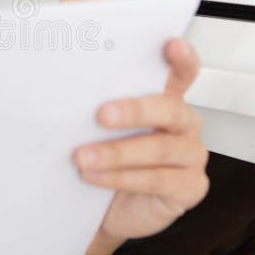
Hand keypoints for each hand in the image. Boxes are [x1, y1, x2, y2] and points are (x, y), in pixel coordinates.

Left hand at [74, 38, 208, 240]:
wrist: (106, 209)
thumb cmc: (105, 158)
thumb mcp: (98, 127)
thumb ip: (96, 103)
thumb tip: (64, 84)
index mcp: (166, 99)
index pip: (182, 72)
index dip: (182, 58)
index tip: (170, 44)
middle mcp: (183, 124)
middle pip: (170, 109)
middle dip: (134, 110)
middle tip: (101, 114)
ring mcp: (190, 156)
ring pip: (162, 148)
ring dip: (118, 152)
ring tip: (83, 156)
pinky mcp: (189, 187)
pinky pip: (159, 180)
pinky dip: (123, 178)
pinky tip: (95, 177)